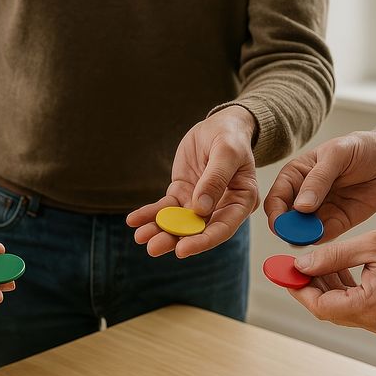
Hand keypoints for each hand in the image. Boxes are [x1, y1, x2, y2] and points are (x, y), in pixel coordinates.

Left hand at [127, 106, 258, 257]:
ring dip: (159, 231)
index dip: (203, 241)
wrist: (219, 125)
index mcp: (241, 201)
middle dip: (175, 240)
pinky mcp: (182, 194)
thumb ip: (215, 179)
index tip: (182, 250)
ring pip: (178, 222)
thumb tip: (201, 209)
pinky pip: (165, 207)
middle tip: (153, 248)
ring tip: (140, 237)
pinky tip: (134, 220)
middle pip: (197, 230)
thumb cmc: (230, 137)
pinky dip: (150, 214)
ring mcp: (199, 203)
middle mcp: (221, 208)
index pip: (223, 227)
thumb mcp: (226, 152)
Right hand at [263, 123, 375, 242]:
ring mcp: (319, 211)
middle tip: (296, 235)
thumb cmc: (362, 148)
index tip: (281, 223)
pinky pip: (323, 236)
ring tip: (310, 237)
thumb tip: (300, 207)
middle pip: (285, 218)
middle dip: (288, 229)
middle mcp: (303, 195)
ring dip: (303, 237)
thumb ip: (318, 179)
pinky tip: (322, 237)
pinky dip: (319, 240)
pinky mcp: (337, 223)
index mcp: (296, 174)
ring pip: (302, 231)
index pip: (276, 197)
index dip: (275, 212)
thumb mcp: (337, 155)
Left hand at [289, 225, 375, 334]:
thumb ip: (332, 256)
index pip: (320, 306)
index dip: (298, 289)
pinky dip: (341, 289)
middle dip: (307, 287)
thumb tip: (300, 265)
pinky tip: (336, 268)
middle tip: (292, 265)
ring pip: (339, 308)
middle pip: (327, 309)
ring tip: (314, 261)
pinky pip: (354, 306)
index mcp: (372, 305)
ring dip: (323, 286)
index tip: (283, 272)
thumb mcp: (372, 244)